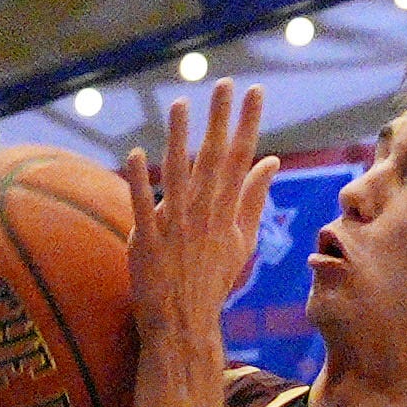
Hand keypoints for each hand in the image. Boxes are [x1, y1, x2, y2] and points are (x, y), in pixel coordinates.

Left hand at [121, 81, 278, 344]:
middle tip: (224, 83)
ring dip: (179, 139)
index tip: (255, 91)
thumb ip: (254, 199)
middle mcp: (204, 215)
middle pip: (214, 160)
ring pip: (178, 177)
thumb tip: (271, 161)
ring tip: (180, 104)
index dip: (247, 124)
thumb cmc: (211, 279)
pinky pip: (143, 208)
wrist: (184, 323)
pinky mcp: (146, 243)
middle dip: (220, 120)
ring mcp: (176, 229)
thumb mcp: (241, 239)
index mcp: (226, 212)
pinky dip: (140, 182)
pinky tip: (136, 153)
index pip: (241, 159)